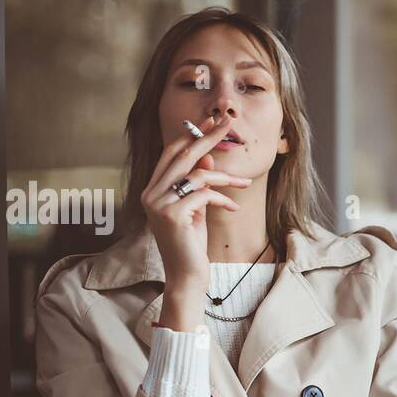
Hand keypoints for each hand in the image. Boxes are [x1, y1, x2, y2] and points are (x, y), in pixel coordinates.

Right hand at [142, 115, 251, 290]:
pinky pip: (205, 195)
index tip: (211, 120)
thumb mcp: (196, 208)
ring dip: (226, 177)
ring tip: (244, 183)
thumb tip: (206, 156)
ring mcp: (158, 204)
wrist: (187, 276)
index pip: (171, 153)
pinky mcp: (172, 215)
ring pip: (198, 175)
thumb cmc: (192, 243)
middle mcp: (151, 194)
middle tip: (228, 122)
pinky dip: (223, 199)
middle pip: (183, 155)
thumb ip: (198, 183)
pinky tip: (233, 208)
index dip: (192, 134)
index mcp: (152, 189)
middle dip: (208, 136)